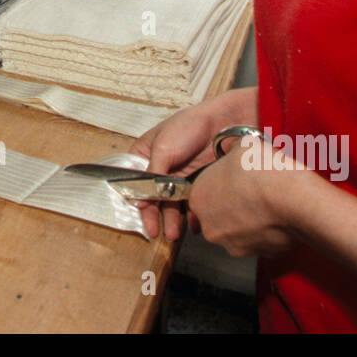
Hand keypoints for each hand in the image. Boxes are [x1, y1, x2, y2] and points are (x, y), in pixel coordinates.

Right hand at [129, 87, 256, 240]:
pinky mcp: (192, 182)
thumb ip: (151, 176)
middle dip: (154, 215)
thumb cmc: (189, 126)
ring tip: (173, 233)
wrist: (223, 124)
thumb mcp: (163, 148)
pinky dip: (187, 214)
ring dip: (170, 218)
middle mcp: (157, 167)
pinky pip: (187, 202)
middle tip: (157, 232)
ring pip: (169, 202)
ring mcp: (175, 176)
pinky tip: (189, 224)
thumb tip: (140, 201)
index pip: (134, 182)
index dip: (137, 200)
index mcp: (143, 154)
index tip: (142, 218)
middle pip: (151, 196)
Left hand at [185, 135, 301, 257]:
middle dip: (231, 205)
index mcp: (198, 197)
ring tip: (267, 203)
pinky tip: (277, 216)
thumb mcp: (242, 146)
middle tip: (251, 191)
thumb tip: (237, 150)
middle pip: (216, 214)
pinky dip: (264, 231)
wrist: (292, 199)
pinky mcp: (254, 254)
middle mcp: (209, 225)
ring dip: (247, 220)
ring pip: (236, 230)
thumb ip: (231, 152)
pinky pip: (256, 241)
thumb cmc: (263, 171)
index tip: (235, 179)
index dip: (220, 184)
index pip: (202, 192)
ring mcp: (230, 243)